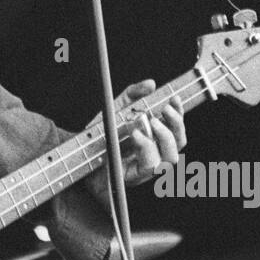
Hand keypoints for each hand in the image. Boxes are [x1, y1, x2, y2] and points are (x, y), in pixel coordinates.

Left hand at [85, 79, 185, 208]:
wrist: (80, 157)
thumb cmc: (101, 135)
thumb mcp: (115, 109)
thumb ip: (132, 95)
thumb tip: (151, 84)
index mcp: (153, 138)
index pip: (176, 127)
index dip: (180, 113)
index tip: (175, 98)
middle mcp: (154, 153)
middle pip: (179, 142)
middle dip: (176, 124)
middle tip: (164, 109)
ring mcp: (146, 166)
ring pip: (170, 158)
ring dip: (164, 137)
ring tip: (151, 122)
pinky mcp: (134, 176)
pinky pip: (149, 166)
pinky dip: (146, 148)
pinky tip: (136, 134)